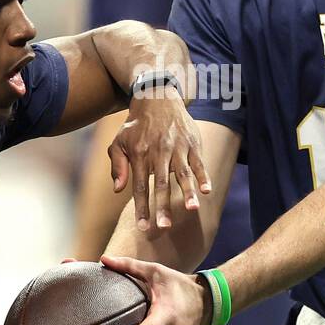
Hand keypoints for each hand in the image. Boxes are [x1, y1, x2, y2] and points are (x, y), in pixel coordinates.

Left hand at [107, 90, 210, 231]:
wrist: (157, 97)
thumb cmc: (136, 125)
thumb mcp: (119, 142)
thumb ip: (118, 166)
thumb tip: (118, 190)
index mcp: (140, 154)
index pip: (140, 186)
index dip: (142, 208)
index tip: (143, 227)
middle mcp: (159, 151)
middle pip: (161, 183)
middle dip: (163, 206)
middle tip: (165, 227)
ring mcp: (178, 147)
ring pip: (183, 173)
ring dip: (188, 192)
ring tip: (192, 209)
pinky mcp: (192, 143)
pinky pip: (199, 162)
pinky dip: (204, 176)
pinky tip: (207, 191)